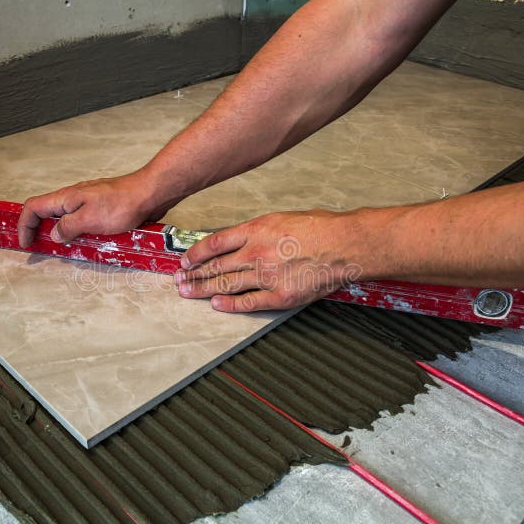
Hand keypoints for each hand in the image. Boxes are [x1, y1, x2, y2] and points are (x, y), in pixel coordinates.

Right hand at [17, 171, 175, 246]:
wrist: (150, 193)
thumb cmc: (122, 204)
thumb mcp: (89, 219)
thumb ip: (68, 227)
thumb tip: (55, 235)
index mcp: (66, 198)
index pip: (33, 207)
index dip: (24, 225)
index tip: (25, 243)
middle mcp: (74, 198)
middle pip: (47, 212)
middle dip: (39, 229)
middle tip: (40, 247)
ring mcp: (88, 202)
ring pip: (65, 217)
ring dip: (59, 232)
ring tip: (62, 249)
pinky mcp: (102, 208)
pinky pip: (82, 220)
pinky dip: (77, 231)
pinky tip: (86, 242)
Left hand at [174, 210, 364, 311]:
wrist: (345, 245)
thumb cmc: (321, 228)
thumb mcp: (282, 218)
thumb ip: (259, 230)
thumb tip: (240, 239)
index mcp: (256, 230)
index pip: (215, 243)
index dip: (196, 253)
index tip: (186, 260)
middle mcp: (256, 252)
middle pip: (216, 266)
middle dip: (193, 274)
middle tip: (178, 280)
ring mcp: (267, 275)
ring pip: (226, 284)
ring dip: (203, 289)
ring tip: (187, 292)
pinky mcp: (280, 295)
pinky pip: (248, 301)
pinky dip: (229, 304)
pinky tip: (216, 304)